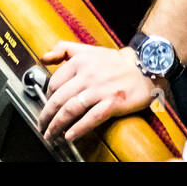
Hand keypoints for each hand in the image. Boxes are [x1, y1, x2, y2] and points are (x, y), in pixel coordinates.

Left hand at [36, 44, 156, 142]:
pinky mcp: (112, 102)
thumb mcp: (89, 49)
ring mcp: (100, 89)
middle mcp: (88, 75)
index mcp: (80, 61)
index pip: (54, 82)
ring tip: (52, 135)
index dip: (47, 98)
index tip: (45, 107)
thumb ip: (65, 50)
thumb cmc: (116, 62)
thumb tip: (44, 57)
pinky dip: (78, 129)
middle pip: (59, 99)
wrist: (145, 67)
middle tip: (42, 126)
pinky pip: (91, 118)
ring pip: (71, 110)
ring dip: (57, 125)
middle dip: (46, 116)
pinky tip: (70, 136)